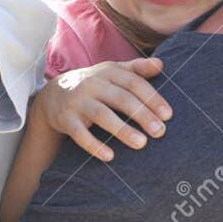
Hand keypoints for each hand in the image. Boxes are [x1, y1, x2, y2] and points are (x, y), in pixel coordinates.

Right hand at [34, 57, 170, 161]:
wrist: (54, 94)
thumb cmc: (94, 84)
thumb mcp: (113, 72)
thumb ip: (137, 69)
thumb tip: (161, 65)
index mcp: (108, 72)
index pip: (133, 83)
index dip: (152, 98)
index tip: (168, 115)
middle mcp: (92, 84)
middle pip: (121, 99)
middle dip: (142, 114)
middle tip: (160, 132)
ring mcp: (78, 101)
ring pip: (102, 115)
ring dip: (122, 130)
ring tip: (142, 144)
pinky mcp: (65, 119)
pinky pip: (80, 134)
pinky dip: (94, 146)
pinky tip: (110, 156)